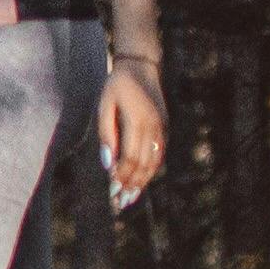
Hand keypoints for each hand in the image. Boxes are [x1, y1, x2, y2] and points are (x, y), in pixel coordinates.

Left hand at [99, 58, 165, 206]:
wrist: (141, 65)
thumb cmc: (118, 85)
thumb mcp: (105, 105)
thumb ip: (106, 135)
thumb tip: (107, 164)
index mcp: (138, 120)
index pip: (130, 158)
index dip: (121, 177)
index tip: (111, 192)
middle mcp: (154, 127)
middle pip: (143, 164)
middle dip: (131, 185)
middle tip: (121, 203)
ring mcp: (162, 127)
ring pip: (154, 162)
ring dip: (142, 182)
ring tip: (131, 197)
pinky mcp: (164, 127)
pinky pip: (159, 154)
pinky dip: (151, 170)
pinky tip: (142, 180)